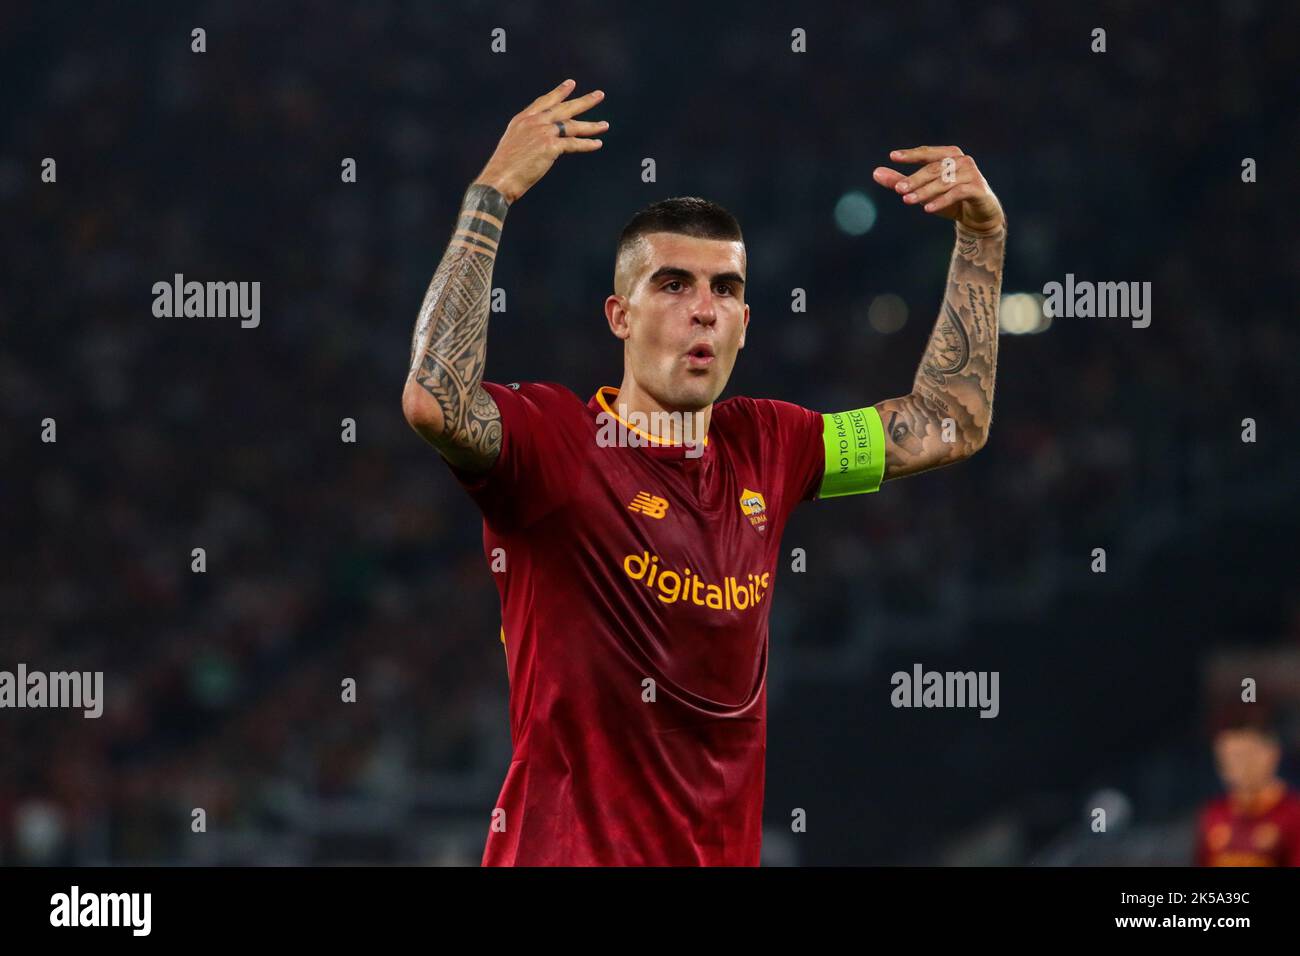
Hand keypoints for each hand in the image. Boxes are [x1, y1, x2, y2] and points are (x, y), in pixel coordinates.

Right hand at [473, 79, 608, 202]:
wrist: (499, 178)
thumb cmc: (504, 167)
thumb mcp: (514, 144)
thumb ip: (528, 137)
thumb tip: (541, 142)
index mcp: (523, 119)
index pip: (545, 101)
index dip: (559, 92)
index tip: (571, 84)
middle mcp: (534, 122)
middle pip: (564, 108)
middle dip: (584, 101)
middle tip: (600, 95)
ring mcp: (543, 132)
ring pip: (572, 125)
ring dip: (591, 125)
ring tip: (605, 125)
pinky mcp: (550, 147)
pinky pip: (573, 143)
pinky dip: (586, 144)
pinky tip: (597, 144)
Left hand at [872, 146, 1003, 233]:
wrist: (979, 217)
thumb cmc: (950, 200)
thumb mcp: (923, 191)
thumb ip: (900, 182)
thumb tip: (875, 173)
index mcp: (949, 155)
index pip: (927, 153)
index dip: (911, 154)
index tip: (893, 156)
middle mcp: (962, 161)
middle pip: (934, 168)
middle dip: (915, 179)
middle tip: (898, 189)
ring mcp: (972, 173)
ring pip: (944, 181)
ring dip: (925, 191)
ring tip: (907, 201)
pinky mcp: (978, 189)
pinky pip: (957, 193)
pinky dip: (941, 200)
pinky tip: (927, 208)